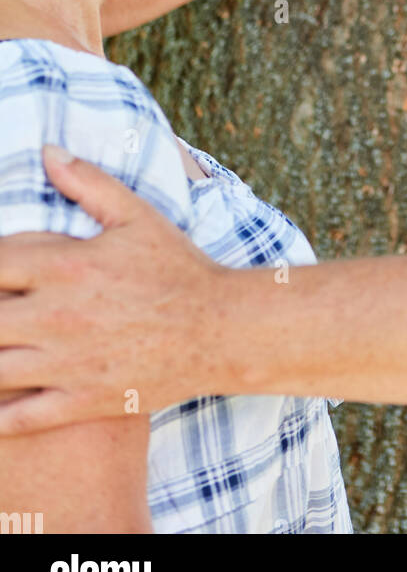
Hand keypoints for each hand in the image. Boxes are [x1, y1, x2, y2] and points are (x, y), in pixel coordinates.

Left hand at [0, 147, 225, 432]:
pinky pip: (15, 420)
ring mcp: (65, 364)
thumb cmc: (178, 268)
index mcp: (64, 267)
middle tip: (2, 310)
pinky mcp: (80, 402)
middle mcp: (56, 317)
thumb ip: (87, 182)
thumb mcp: (136, 215)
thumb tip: (48, 151)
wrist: (220, 329)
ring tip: (3, 344)